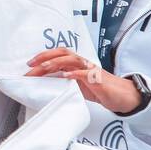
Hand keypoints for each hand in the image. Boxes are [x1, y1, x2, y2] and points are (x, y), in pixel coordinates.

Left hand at [26, 50, 141, 114]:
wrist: (121, 96)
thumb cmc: (99, 90)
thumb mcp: (78, 86)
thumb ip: (64, 82)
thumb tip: (45, 84)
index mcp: (77, 64)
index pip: (59, 55)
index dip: (44, 56)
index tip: (29, 64)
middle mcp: (83, 64)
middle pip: (63, 53)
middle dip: (45, 57)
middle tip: (31, 65)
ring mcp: (91, 70)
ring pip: (72, 60)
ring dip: (56, 63)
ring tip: (44, 67)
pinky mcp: (98, 80)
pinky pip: (86, 74)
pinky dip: (75, 74)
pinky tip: (65, 76)